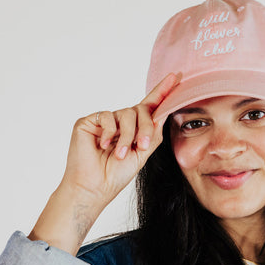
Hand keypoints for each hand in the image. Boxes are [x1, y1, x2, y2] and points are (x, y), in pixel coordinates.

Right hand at [60, 72, 180, 209]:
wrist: (94, 187)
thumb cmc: (116, 175)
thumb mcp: (142, 154)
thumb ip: (153, 134)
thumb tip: (163, 114)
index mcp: (134, 130)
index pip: (150, 107)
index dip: (162, 92)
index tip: (175, 77)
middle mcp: (120, 122)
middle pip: (141, 110)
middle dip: (146, 127)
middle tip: (142, 146)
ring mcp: (105, 121)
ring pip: (126, 113)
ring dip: (128, 135)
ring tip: (121, 154)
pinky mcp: (89, 121)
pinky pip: (107, 116)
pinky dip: (109, 132)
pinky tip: (104, 146)